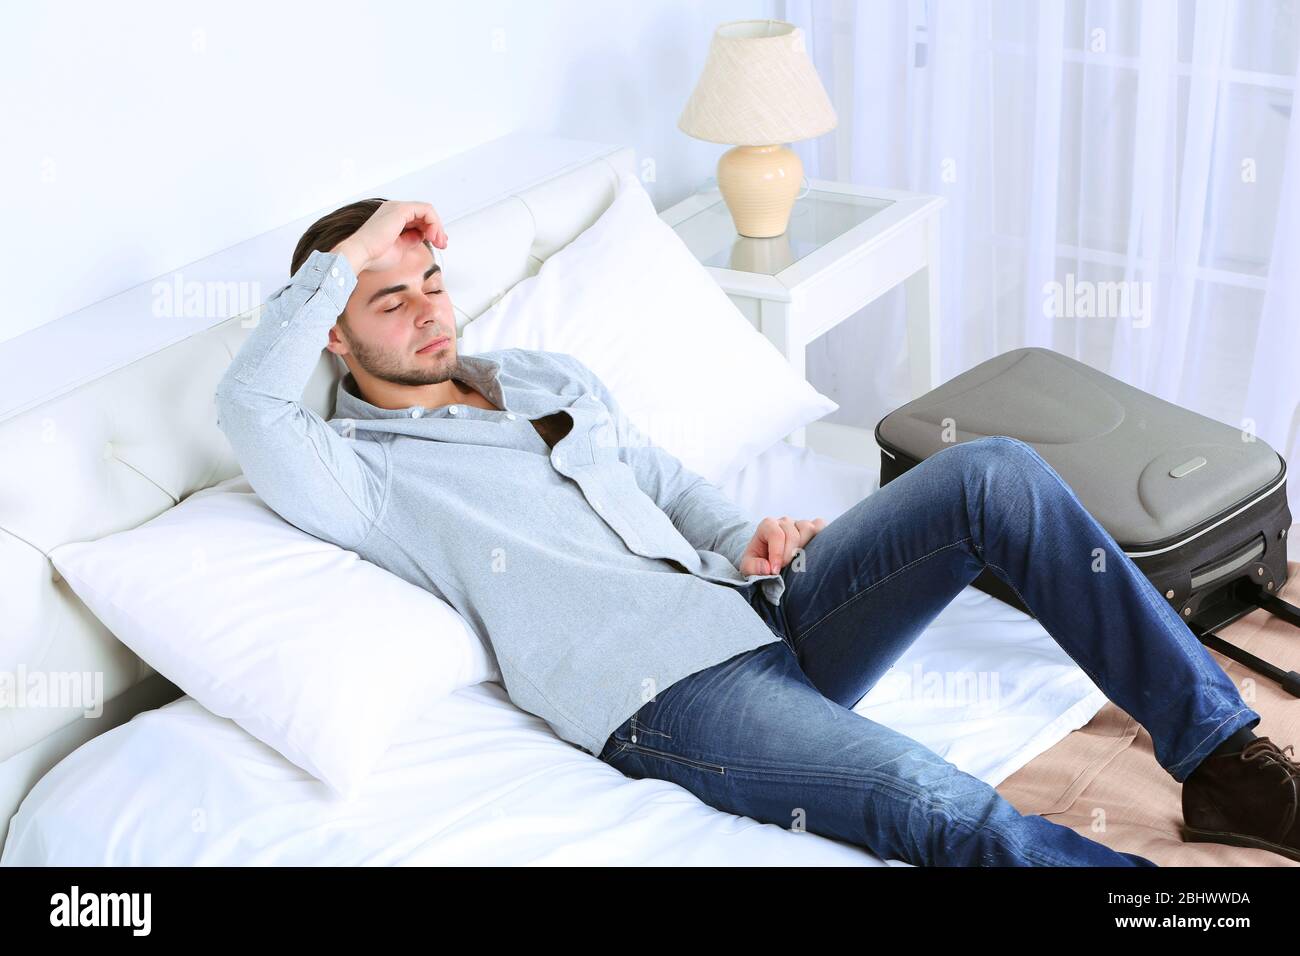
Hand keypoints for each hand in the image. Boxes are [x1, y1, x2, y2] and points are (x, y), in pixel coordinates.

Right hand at [331, 200, 447, 273]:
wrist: (361, 255)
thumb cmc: (374, 256)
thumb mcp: (400, 248)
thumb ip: (411, 239)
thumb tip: (422, 236)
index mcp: (391, 218)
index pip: (417, 219)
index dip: (431, 230)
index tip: (438, 244)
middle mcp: (393, 209)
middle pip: (424, 214)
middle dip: (437, 229)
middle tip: (443, 244)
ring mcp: (397, 208)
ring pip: (427, 211)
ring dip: (437, 226)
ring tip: (439, 242)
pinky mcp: (401, 210)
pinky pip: (426, 210)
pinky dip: (433, 222)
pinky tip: (432, 236)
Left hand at [738, 516, 825, 575]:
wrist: (768, 561)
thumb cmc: (758, 562)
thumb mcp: (747, 567)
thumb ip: (752, 567)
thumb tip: (768, 568)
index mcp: (767, 526)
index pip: (776, 534)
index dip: (777, 554)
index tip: (775, 570)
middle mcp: (784, 522)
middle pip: (793, 533)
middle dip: (789, 554)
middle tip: (785, 568)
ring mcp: (800, 524)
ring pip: (809, 528)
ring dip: (806, 547)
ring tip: (798, 561)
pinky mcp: (813, 530)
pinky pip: (821, 526)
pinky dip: (821, 537)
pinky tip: (813, 553)